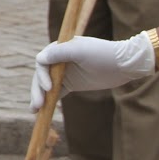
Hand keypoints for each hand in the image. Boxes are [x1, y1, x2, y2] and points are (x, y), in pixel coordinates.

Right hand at [30, 32, 155, 112]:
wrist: (124, 65)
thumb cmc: (102, 54)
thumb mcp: (80, 51)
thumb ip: (59, 53)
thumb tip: (38, 59)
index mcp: (60, 49)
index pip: (42, 62)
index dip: (42, 75)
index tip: (49, 87)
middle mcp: (59, 60)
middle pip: (42, 76)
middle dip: (37, 90)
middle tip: (37, 105)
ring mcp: (65, 73)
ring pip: (47, 85)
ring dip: (40, 96)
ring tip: (34, 111)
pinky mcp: (72, 83)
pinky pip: (57, 92)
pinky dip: (50, 100)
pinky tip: (43, 110)